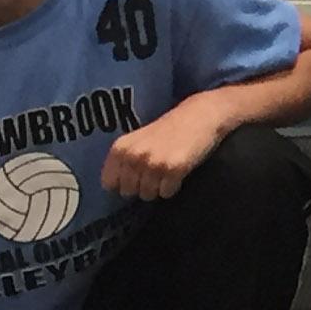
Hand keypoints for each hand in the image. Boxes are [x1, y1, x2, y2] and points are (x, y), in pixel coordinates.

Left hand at [102, 99, 223, 199]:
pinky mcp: (174, 169)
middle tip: (155, 171)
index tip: (135, 175)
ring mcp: (153, 163)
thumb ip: (125, 160)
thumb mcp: (139, 140)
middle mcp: (134, 156)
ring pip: (148, 195)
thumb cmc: (169, 128)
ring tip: (168, 169)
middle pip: (129, 192)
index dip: (122, 183)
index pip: (109, 183)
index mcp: (120, 148)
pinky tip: (179, 171)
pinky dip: (173, 187)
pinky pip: (166, 193)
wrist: (202, 115)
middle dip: (141, 186)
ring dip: (158, 187)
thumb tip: (115, 189)